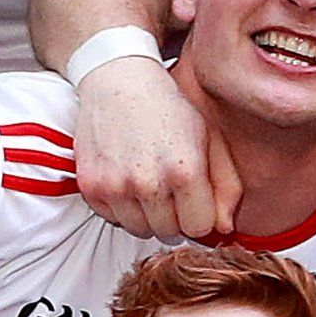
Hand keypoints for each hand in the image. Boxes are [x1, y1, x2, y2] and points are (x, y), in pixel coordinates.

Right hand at [75, 58, 239, 238]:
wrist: (119, 83)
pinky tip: (128, 182)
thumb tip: (224, 228)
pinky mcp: (89, 186)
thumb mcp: (210, 140)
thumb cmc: (170, 111)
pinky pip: (112, 219)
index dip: (201, 216)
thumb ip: (226, 186)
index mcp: (184, 171)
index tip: (196, 201)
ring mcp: (114, 186)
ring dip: (149, 217)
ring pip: (140, 230)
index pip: (199, 228)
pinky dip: (122, 209)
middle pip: (169, 233)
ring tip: (151, 187)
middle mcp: (147, 182)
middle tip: (172, 192)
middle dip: (176, 218)